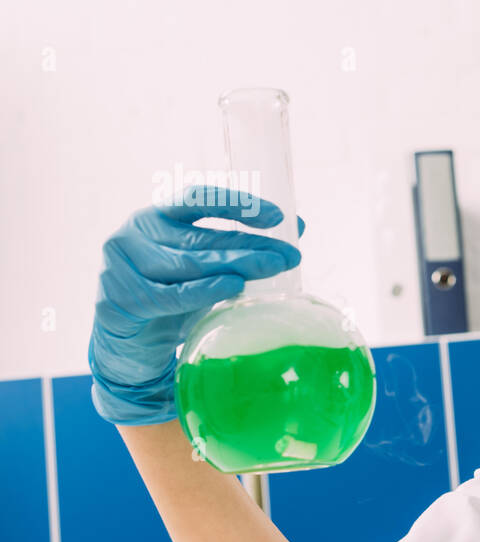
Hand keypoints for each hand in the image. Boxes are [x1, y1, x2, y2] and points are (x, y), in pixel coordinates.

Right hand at [88, 186, 303, 424]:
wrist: (130, 342)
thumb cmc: (173, 295)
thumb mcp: (208, 267)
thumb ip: (243, 244)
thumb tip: (299, 225)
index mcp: (157, 216)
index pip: (197, 199)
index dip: (236, 204)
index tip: (277, 218)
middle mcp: (135, 233)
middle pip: (200, 237)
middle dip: (250, 245)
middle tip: (290, 255)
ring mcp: (120, 264)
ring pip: (188, 264)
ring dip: (235, 265)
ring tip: (273, 268)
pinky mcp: (119, 298)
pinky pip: (170, 295)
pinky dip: (205, 290)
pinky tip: (235, 287)